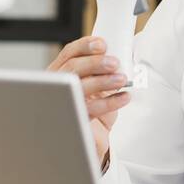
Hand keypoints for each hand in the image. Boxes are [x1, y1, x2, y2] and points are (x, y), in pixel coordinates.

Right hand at [48, 36, 129, 162]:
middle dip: (95, 63)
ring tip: (121, 79)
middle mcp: (59, 86)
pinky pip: (91, 109)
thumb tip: (117, 55)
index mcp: (62, 71)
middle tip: (114, 63)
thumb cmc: (93, 107)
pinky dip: (110, 102)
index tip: (102, 44)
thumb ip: (100, 69)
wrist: (91, 139)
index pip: (69, 53)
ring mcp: (64, 103)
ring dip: (103, 81)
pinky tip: (124, 97)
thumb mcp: (96, 84)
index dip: (85, 46)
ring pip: (79, 88)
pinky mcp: (74, 121)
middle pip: (72, 68)